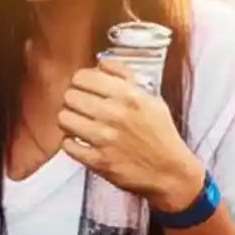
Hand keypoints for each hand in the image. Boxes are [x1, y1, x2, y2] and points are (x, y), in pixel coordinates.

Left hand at [57, 58, 202, 211]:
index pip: (83, 77)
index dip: (80, 81)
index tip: (84, 88)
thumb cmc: (160, 134)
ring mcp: (104, 139)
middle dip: (74, 100)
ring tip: (80, 124)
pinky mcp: (97, 160)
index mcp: (129, 96)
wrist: (171, 173)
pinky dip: (71, 143)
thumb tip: (100, 61)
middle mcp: (115, 115)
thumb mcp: (151, 99)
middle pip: (70, 96)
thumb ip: (124, 77)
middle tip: (82, 107)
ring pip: (64, 118)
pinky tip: (81, 142)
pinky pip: (67, 145)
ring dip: (70, 121)